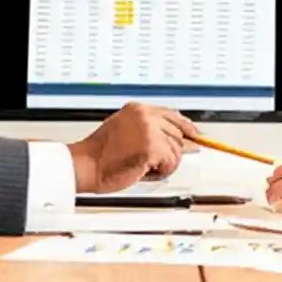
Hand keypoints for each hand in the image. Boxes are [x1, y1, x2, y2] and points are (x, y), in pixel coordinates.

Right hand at [69, 102, 197, 192]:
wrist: (86, 165)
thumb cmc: (100, 154)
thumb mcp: (125, 131)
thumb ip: (150, 130)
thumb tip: (177, 138)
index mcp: (138, 109)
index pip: (172, 115)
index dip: (185, 127)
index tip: (195, 135)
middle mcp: (144, 116)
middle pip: (178, 133)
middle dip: (170, 151)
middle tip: (154, 162)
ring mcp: (149, 130)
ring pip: (176, 150)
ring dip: (164, 164)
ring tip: (144, 166)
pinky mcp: (152, 147)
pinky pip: (171, 162)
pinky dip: (161, 171)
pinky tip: (145, 170)